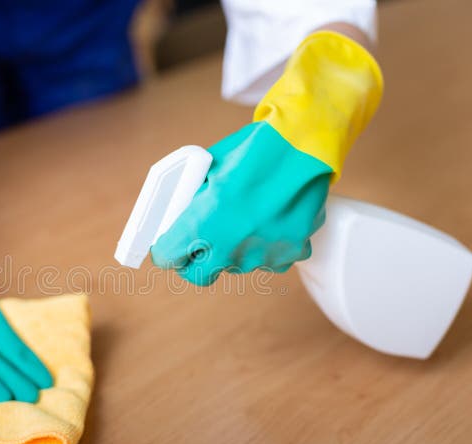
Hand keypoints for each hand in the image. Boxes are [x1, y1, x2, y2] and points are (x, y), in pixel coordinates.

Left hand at [151, 121, 329, 285]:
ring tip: (246, 215)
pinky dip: (266, 244)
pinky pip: (268, 259)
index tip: (169, 244)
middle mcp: (231, 248)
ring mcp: (263, 254)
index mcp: (204, 223)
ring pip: (236, 265)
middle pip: (199, 274)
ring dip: (234, 249)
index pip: (168, 257)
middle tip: (199, 242)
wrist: (306, 141)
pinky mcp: (291, 253)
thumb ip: (192, 201)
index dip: (166, 249)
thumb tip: (181, 216)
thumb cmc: (254, 149)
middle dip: (194, 261)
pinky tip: (271, 218)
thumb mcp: (208, 169)